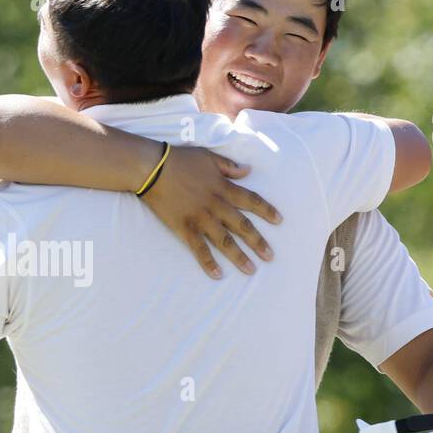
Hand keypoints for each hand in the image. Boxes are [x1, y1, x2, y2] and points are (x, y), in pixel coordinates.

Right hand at [139, 144, 280, 278]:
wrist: (152, 169)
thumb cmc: (180, 160)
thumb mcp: (208, 157)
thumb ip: (229, 166)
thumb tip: (249, 170)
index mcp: (223, 187)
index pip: (251, 200)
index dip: (266, 211)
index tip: (279, 221)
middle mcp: (216, 205)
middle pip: (242, 225)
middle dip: (258, 242)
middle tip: (270, 256)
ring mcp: (200, 218)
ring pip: (224, 241)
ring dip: (239, 256)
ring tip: (251, 270)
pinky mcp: (184, 228)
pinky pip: (199, 248)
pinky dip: (208, 262)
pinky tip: (218, 275)